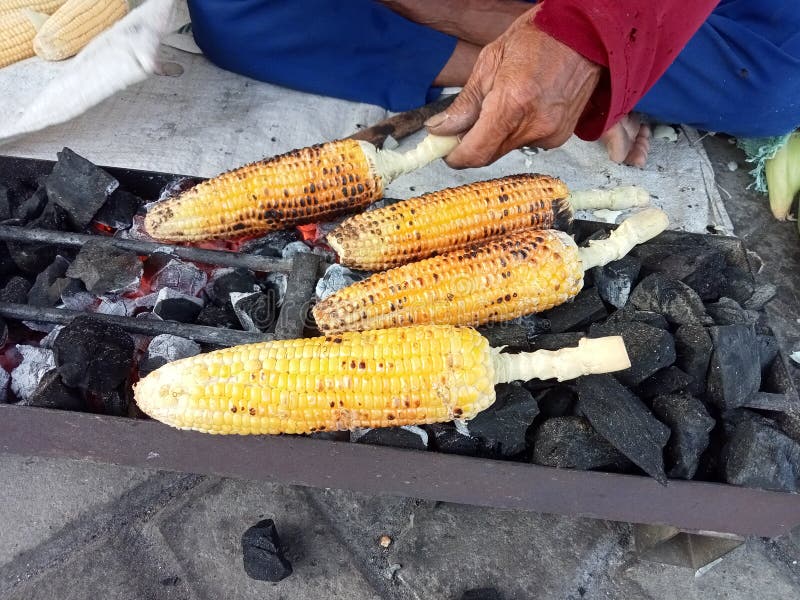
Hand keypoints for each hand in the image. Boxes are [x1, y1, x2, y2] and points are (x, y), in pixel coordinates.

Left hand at [425, 7, 602, 167]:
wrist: (585, 33)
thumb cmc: (538, 38)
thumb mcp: (490, 62)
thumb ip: (465, 103)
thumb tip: (440, 129)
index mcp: (512, 104)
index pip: (476, 152)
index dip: (456, 156)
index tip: (445, 149)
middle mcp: (534, 126)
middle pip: (490, 154)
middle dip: (473, 143)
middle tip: (466, 123)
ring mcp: (551, 134)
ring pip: (507, 149)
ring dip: (497, 135)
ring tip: (505, 102)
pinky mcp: (560, 136)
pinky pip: (527, 142)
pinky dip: (518, 130)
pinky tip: (525, 105)